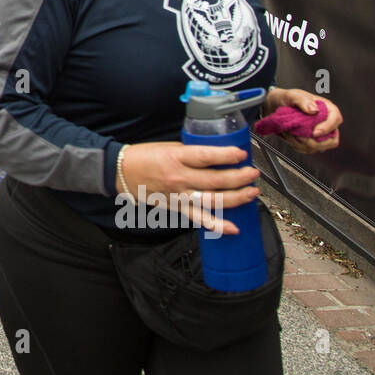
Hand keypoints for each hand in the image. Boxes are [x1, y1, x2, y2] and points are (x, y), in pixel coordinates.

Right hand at [118, 141, 260, 234]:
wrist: (122, 172)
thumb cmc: (145, 156)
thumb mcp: (170, 147)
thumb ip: (193, 152)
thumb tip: (219, 154)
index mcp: (177, 157)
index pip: (207, 157)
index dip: (227, 156)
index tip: (241, 154)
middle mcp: (180, 178)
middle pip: (216, 180)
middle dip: (239, 177)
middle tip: (253, 174)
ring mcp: (179, 195)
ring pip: (213, 200)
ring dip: (236, 198)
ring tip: (251, 193)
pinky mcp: (177, 207)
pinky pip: (200, 219)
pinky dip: (217, 225)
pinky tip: (233, 228)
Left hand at [265, 88, 341, 152]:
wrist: (275, 105)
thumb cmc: (286, 98)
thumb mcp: (292, 95)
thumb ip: (303, 101)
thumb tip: (314, 110)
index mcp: (326, 108)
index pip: (336, 119)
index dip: (328, 128)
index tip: (315, 132)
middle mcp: (325, 122)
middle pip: (332, 139)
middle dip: (316, 142)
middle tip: (299, 137)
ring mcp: (318, 134)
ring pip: (318, 147)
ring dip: (302, 144)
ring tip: (288, 133)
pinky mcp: (310, 141)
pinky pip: (307, 149)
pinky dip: (296, 145)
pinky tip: (288, 136)